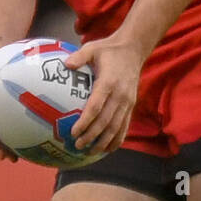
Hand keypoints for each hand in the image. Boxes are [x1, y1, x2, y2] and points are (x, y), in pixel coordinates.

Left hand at [64, 31, 146, 154]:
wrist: (134, 50)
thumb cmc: (109, 50)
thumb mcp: (92, 48)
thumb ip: (79, 56)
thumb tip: (66, 65)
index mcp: (109, 82)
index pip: (96, 106)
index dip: (85, 121)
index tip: (74, 132)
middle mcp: (120, 95)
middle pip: (106, 121)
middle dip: (92, 136)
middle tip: (78, 145)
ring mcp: (127, 102)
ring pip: (117, 127)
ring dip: (104, 141)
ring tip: (91, 152)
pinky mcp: (131, 105)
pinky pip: (125, 125)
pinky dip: (118, 139)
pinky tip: (108, 149)